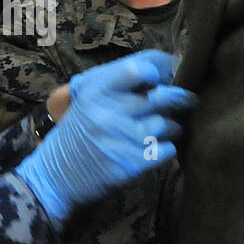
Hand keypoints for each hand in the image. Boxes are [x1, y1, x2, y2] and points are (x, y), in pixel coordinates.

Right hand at [15, 49, 195, 223]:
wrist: (56, 176)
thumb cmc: (79, 132)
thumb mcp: (88, 100)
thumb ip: (120, 84)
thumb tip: (166, 69)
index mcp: (95, 89)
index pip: (140, 67)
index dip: (161, 68)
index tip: (166, 76)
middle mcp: (108, 110)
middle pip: (162, 96)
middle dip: (181, 98)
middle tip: (187, 100)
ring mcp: (120, 138)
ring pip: (168, 124)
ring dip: (172, 127)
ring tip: (165, 129)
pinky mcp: (130, 163)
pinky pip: (167, 150)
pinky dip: (167, 149)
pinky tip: (156, 149)